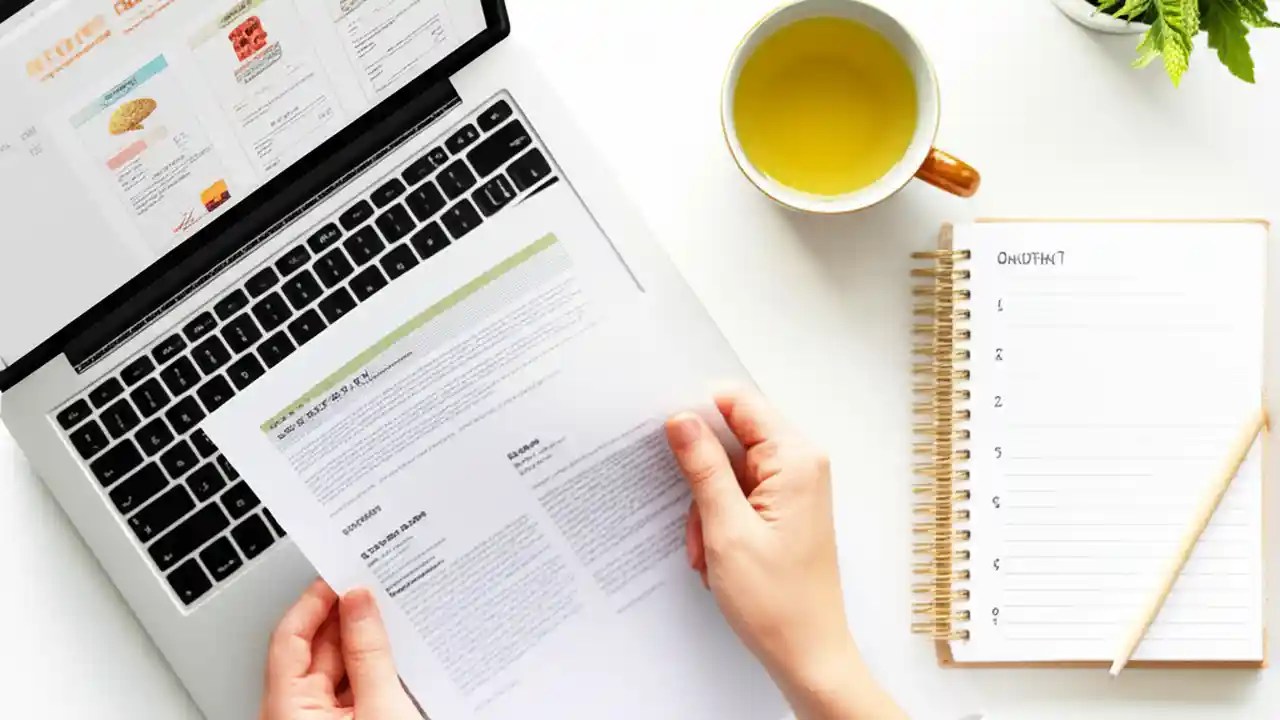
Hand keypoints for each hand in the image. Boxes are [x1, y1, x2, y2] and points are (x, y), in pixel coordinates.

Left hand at [261, 580, 420, 719]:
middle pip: (312, 652)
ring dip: (360, 646)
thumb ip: (370, 654)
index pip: (289, 637)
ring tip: (389, 623)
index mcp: (286, 708)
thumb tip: (359, 603)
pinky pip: (345, 692)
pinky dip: (366, 672)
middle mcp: (291, 716)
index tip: (340, 578)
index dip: (315, 601)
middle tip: (373, 593)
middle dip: (344, 619)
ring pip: (333, 671)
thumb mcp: (382, 707)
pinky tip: (390, 660)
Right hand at [665, 388, 904, 719]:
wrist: (807, 654)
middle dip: (701, 471)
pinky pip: (740, 493)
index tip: (667, 436)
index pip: (740, 401)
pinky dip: (719, 519)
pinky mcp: (786, 508)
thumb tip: (681, 419)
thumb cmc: (776, 602)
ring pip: (730, 469)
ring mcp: (795, 487)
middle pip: (734, 435)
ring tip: (705, 548)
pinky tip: (714, 553)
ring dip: (706, 504)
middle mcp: (802, 464)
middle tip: (691, 511)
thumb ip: (703, 467)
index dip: (699, 412)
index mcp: (796, 458)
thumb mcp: (726, 530)